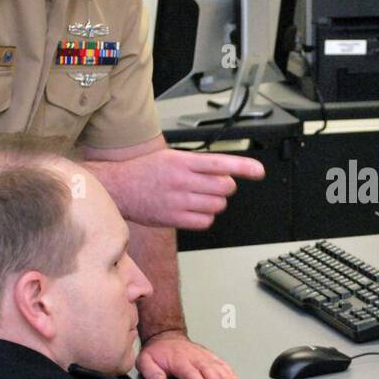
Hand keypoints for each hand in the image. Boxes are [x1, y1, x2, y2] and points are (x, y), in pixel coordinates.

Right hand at [122, 148, 264, 229]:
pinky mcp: (174, 218)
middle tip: (214, 185)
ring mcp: (179, 201)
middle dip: (226, 187)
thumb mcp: (171, 157)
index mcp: (183, 161)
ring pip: (217, 205)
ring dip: (215, 202)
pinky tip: (195, 210)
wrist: (119, 188)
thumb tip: (226, 171)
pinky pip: (205, 222)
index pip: (221, 163)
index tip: (259, 171)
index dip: (244, 167)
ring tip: (199, 197)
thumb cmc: (145, 171)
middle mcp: (183, 180)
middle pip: (225, 187)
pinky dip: (205, 217)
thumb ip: (198, 163)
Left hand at [136, 330, 239, 378]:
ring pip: (216, 366)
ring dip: (226, 377)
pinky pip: (220, 362)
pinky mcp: (208, 355)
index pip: (191, 373)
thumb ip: (151, 372)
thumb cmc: (156, 352)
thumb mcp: (144, 361)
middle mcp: (193, 357)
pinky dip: (228, 370)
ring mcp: (202, 355)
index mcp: (178, 360)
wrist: (165, 336)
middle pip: (208, 370)